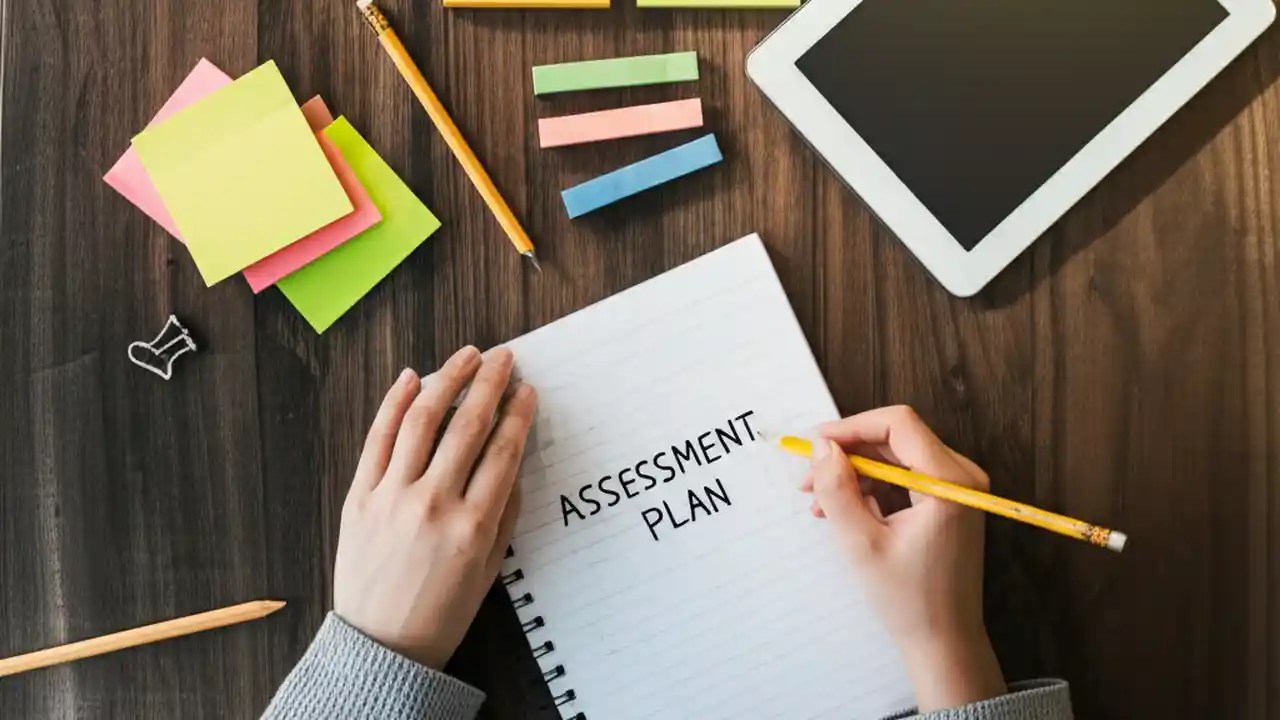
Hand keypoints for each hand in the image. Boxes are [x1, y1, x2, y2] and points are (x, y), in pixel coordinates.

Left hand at [333, 346, 536, 670]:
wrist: (381, 645)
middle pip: (467, 425)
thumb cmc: (442, 610)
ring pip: (422, 420)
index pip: (503, 451)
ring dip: (447, 379)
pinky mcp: (360, 497)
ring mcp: (392, 497)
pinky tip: (412, 378)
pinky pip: (378, 439)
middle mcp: (433, 504)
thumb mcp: (491, 567)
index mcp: (474, 526)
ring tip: (466, 357)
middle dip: (490, 384)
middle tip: (504, 358)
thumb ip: (504, 511)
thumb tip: (510, 458)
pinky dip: (395, 403)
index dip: (519, 414)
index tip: (528, 391)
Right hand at [802, 406, 1004, 711]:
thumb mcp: (862, 544)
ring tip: (820, 503)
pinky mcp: (947, 500)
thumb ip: (838, 490)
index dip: (851, 428)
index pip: (898, 424)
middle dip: (847, 454)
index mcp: (950, 482)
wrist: (944, 641)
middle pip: (895, 438)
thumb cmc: (910, 601)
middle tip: (808, 478)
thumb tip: (820, 447)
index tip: (814, 444)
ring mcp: (956, 488)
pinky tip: (843, 511)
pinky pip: (902, 477)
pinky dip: (871, 488)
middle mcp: (961, 476)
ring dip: (854, 473)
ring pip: (894, 457)